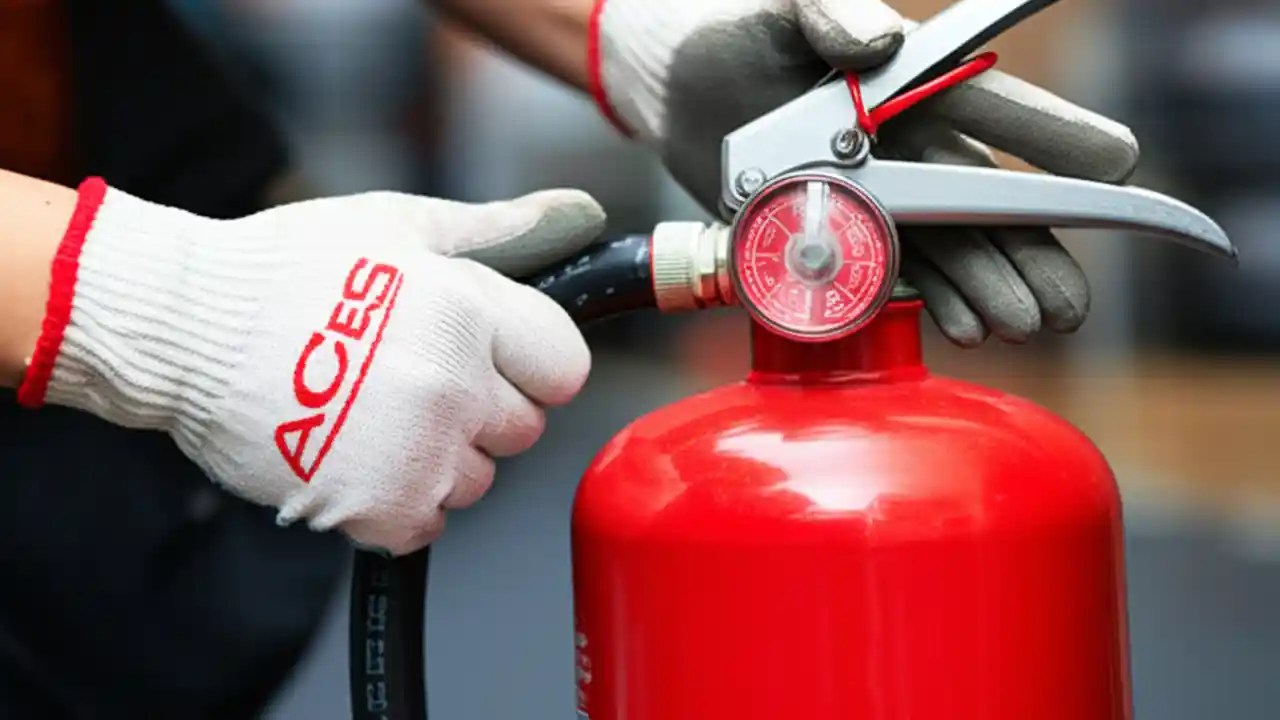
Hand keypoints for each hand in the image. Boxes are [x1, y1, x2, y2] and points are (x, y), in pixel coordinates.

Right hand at [19, 179, 604, 554]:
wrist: (181, 328)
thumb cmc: (283, 268)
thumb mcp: (397, 225)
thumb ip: (498, 230)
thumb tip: (577, 217)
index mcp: (468, 312)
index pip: (565, 368)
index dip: (533, 363)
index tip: (500, 360)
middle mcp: (452, 387)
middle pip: (523, 429)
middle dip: (483, 408)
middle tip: (417, 379)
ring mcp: (415, 454)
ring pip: (476, 480)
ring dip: (441, 458)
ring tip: (376, 414)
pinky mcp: (373, 507)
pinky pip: (427, 523)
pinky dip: (398, 502)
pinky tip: (357, 454)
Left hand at [590, 0, 1137, 345]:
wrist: (673, 87)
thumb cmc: (731, 31)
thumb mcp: (779, 10)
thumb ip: (827, 13)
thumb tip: (877, 37)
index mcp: (906, 84)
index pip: (991, 107)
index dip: (1052, 135)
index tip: (1113, 164)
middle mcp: (903, 144)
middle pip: (983, 200)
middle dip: (1029, 251)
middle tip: (1065, 301)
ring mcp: (872, 194)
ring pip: (948, 247)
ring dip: (988, 287)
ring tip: (1024, 324)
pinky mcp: (834, 233)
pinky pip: (893, 273)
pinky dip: (930, 300)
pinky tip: (963, 326)